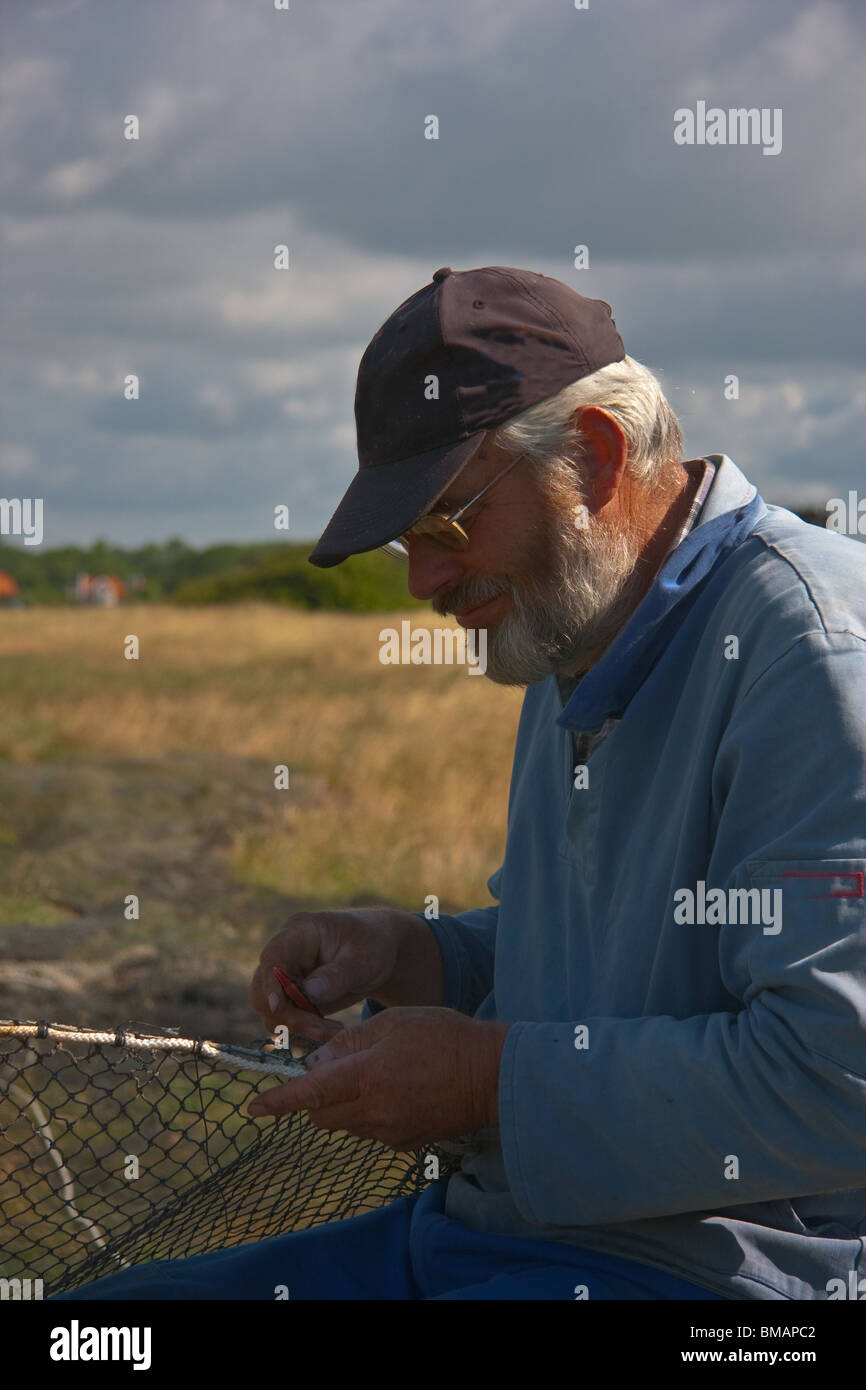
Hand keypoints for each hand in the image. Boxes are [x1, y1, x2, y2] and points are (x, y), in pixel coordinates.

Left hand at [247, 1006, 510, 1149]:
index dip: (278, 1101)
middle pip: (321, 1115)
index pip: (310, 1094)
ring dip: (342, 1103)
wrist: (492, 1076)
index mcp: (369, 1076)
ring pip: (345, 1123)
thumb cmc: (445, 1037)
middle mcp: (375, 1111)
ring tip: (373, 1075)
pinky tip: (394, 1090)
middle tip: (331, 1071)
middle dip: (313, 1098)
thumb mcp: (395, 1023)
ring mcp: (390, 1131)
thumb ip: (351, 1042)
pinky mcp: (405, 1142)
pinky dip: (367, 1112)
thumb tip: (317, 1060)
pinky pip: (370, 1130)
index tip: (252, 1107)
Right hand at [249, 908, 442, 1044]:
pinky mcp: (291, 998)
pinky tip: (328, 1033)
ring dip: (296, 1028)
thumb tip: (307, 993)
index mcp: (299, 931)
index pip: (273, 956)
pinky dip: (301, 1032)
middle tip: (320, 1029)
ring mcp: (285, 977)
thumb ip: (337, 975)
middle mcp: (285, 954)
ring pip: (270, 1010)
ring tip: (333, 1031)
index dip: (270, 982)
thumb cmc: (372, 945)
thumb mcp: (363, 958)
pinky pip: (284, 1021)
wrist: (379, 952)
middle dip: (287, 1014)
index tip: (278, 1006)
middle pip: (262, 988)